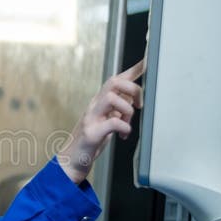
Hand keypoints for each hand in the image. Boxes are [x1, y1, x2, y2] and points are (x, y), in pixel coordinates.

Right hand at [57, 59, 144, 183]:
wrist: (71, 161)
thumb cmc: (92, 140)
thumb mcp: (108, 119)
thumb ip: (119, 108)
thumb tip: (135, 98)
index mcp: (100, 101)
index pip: (117, 78)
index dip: (134, 68)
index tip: (149, 59)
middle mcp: (94, 105)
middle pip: (114, 81)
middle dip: (133, 90)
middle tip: (139, 106)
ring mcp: (91, 118)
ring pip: (112, 97)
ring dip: (127, 110)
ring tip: (127, 124)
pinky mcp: (91, 133)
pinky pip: (113, 122)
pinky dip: (124, 128)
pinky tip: (123, 135)